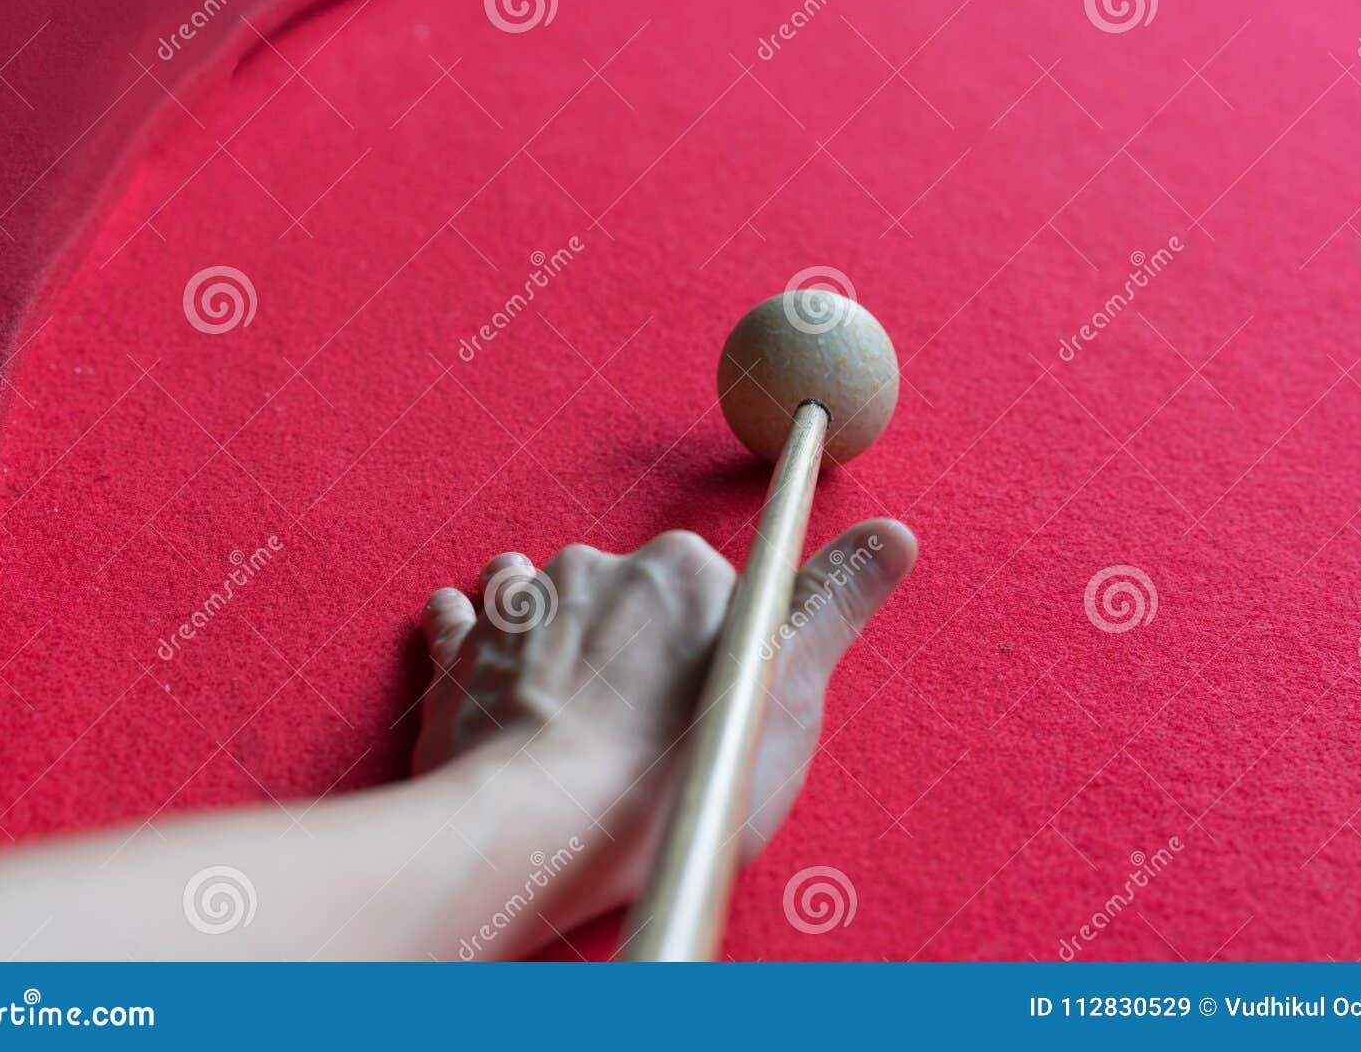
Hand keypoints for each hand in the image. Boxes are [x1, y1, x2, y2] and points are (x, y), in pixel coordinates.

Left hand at [413, 520, 915, 906]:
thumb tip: (898, 533)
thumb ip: (835, 603)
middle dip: (633, 642)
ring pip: (545, 593)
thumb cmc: (674, 769)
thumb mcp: (787, 687)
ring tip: (571, 705)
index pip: (708, 588)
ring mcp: (524, 603)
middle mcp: (599, 564)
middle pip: (627, 593)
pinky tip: (497, 681)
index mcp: (683, 568)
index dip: (708, 645)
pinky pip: (465, 621)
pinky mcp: (462, 648)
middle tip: (643, 723)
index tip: (704, 695)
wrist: (544, 826)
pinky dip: (478, 642)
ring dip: (556, 632)